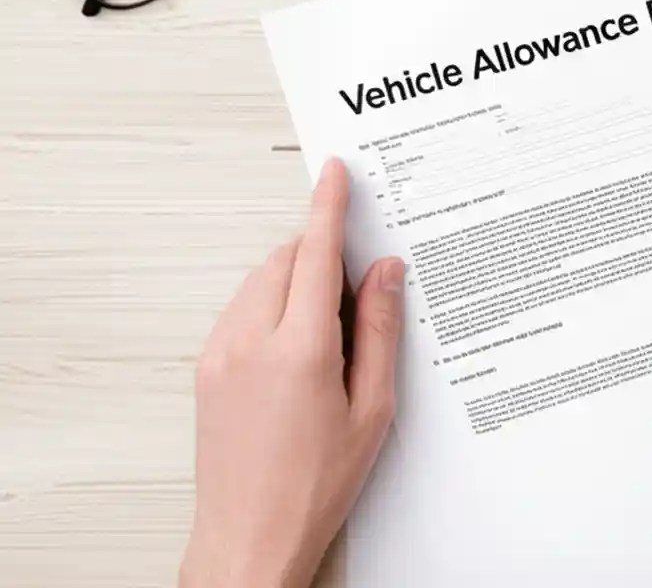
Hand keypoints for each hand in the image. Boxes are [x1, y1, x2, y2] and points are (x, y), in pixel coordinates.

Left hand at [180, 159, 404, 587]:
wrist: (249, 536)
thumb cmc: (315, 486)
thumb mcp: (372, 410)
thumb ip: (381, 332)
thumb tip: (386, 274)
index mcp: (301, 350)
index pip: (317, 255)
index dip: (329, 208)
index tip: (334, 174)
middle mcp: (251, 342)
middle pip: (285, 260)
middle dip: (319, 250)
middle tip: (359, 277)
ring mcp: (220, 354)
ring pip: (259, 282)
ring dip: (294, 277)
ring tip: (332, 324)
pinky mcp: (205, 369)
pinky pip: (240, 310)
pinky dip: (270, 304)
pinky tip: (298, 344)